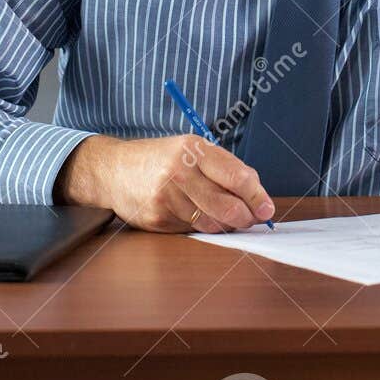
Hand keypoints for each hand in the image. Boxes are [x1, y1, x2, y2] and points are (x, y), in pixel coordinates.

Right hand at [54, 134, 276, 232]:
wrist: (112, 170)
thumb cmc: (159, 158)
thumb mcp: (190, 148)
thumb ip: (224, 166)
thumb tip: (257, 194)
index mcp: (192, 149)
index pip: (237, 177)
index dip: (257, 196)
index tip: (268, 209)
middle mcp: (178, 172)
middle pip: (228, 207)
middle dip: (246, 217)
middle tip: (253, 219)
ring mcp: (166, 198)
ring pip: (212, 223)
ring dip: (225, 224)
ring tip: (225, 216)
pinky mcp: (157, 219)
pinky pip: (192, 230)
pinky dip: (200, 226)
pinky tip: (194, 214)